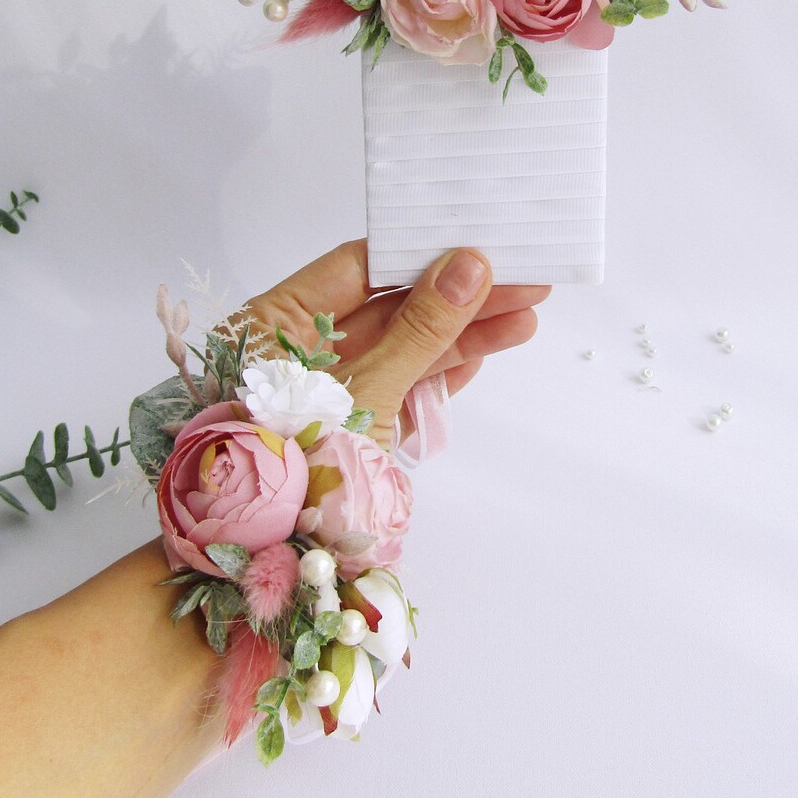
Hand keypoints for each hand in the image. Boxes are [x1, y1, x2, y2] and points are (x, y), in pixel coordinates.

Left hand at [237, 239, 548, 444]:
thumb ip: (420, 328)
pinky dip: (443, 371)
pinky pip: (402, 386)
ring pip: (403, 347)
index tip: (477, 238)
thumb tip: (471, 264)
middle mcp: (299, 348)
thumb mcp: (365, 387)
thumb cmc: (297, 463)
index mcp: (274, 321)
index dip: (419, 251)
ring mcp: (331, 389)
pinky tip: (489, 349)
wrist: (271, 558)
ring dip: (464, 333)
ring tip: (526, 316)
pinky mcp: (355, 425)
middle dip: (456, 294)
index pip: (356, 267)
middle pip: (389, 306)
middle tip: (522, 277)